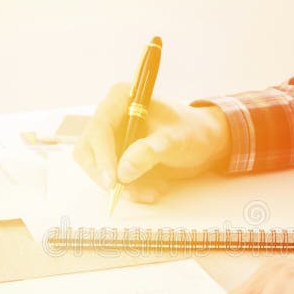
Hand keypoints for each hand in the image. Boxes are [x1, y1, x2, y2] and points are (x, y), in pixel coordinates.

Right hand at [73, 83, 230, 202]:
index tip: (113, 181)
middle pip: (89, 150)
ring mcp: (111, 137)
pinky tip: (152, 189)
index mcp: (121, 100)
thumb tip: (123, 170)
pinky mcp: (116, 155)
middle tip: (131, 193)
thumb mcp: (175, 140)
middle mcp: (110, 116)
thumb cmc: (192, 132)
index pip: (100, 129)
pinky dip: (129, 189)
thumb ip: (149, 152)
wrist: (204, 142)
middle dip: (109, 176)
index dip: (102, 157)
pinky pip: (111, 177)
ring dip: (123, 186)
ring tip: (153, 191)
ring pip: (98, 169)